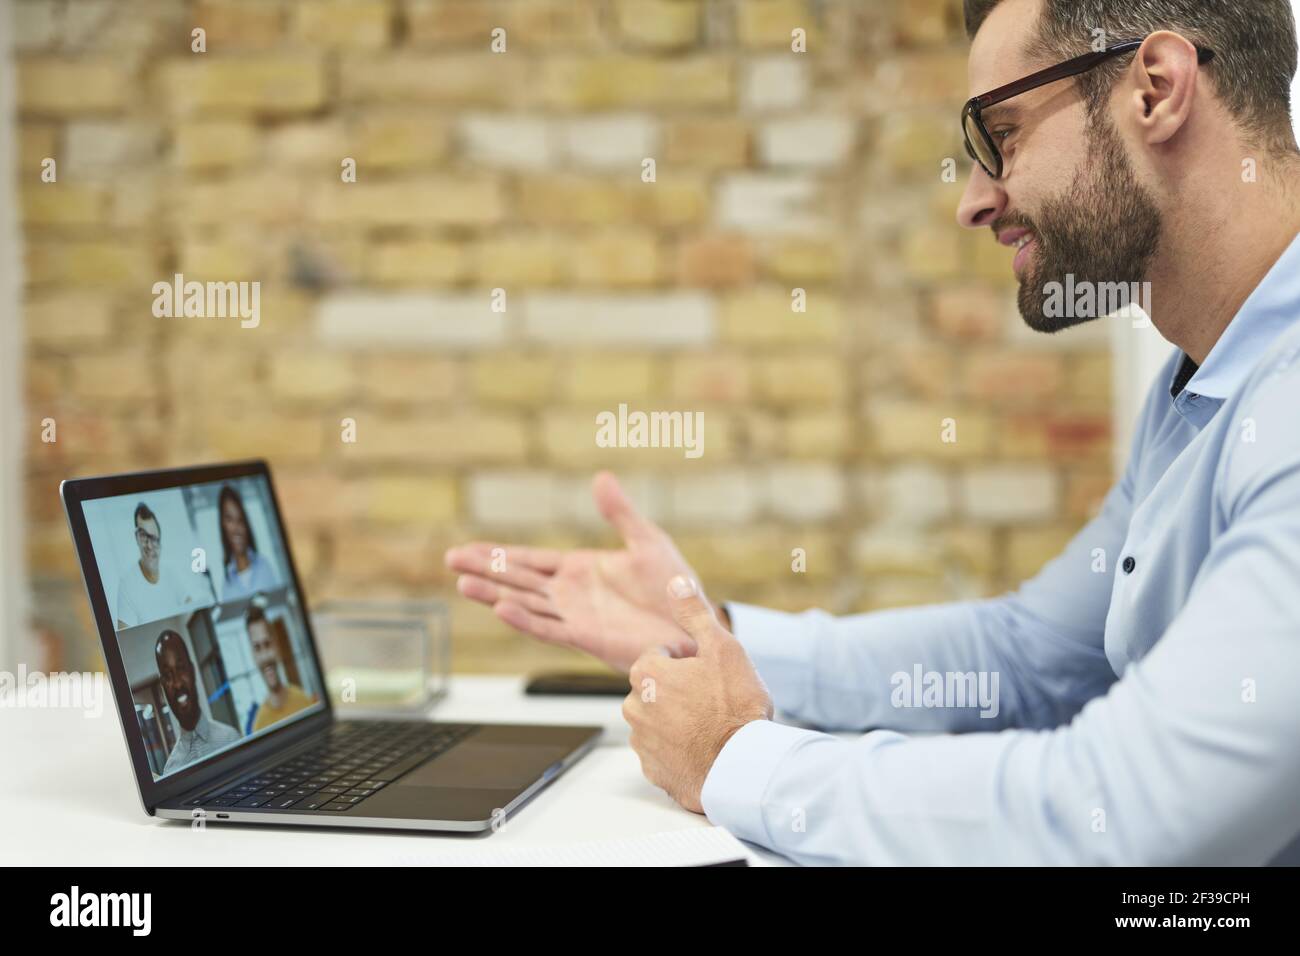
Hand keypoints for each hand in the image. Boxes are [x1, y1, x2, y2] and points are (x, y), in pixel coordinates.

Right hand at [445, 472, 714, 671]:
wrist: (695, 623)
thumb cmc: (675, 587)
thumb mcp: (647, 540)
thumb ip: (620, 512)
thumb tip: (601, 477)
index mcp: (580, 569)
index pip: (530, 560)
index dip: (498, 554)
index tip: (468, 550)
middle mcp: (571, 593)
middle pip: (518, 579)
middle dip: (484, 570)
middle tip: (450, 560)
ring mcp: (576, 616)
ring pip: (526, 604)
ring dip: (495, 595)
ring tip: (463, 586)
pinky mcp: (587, 636)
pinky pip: (550, 627)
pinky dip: (525, 619)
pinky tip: (502, 608)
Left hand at [623, 576, 772, 813]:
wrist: (742, 766)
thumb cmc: (734, 706)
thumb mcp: (721, 647)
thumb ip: (694, 613)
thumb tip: (676, 582)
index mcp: (646, 673)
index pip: (660, 655)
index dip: (688, 659)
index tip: (709, 671)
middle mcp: (635, 707)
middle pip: (656, 688)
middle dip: (679, 689)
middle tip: (713, 698)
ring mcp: (642, 742)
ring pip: (657, 720)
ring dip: (677, 719)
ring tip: (711, 724)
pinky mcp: (653, 770)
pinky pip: (663, 751)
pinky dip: (678, 749)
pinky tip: (703, 747)